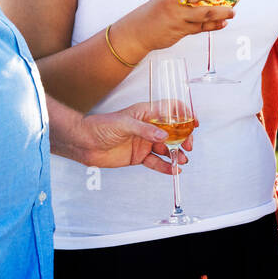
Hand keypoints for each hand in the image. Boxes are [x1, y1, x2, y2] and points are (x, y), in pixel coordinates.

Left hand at [76, 102, 190, 174]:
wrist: (84, 144)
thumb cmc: (99, 127)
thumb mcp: (123, 124)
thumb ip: (145, 130)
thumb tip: (164, 135)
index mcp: (145, 113)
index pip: (169, 110)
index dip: (183, 114)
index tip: (193, 122)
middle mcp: (147, 127)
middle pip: (172, 131)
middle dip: (183, 138)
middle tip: (188, 145)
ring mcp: (144, 142)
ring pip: (166, 147)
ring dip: (176, 153)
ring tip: (182, 160)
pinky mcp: (139, 156)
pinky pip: (156, 161)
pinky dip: (165, 166)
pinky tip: (173, 169)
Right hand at [118, 0, 238, 55]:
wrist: (138, 31)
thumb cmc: (156, 11)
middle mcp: (174, 1)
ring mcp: (178, 16)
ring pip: (204, 12)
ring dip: (222, 12)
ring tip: (233, 12)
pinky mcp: (181, 30)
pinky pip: (202, 28)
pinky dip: (214, 25)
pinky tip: (224, 23)